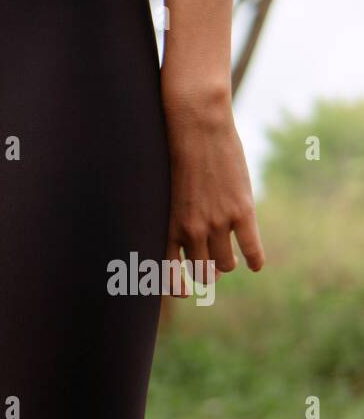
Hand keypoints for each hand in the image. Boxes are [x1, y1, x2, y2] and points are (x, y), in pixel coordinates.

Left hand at [162, 88, 264, 297]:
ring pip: (225, 264)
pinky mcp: (242, 211)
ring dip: (227, 264)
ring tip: (228, 260)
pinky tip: (255, 265)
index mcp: (167, 228)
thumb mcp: (163, 193)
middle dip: (206, 274)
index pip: (168, 273)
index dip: (176, 286)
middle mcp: (191, 231)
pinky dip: (254, 260)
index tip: (183, 290)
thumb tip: (171, 235)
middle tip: (210, 270)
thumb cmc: (174, 156)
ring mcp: (218, 223)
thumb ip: (169, 215)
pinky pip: (251, 248)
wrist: (196, 128)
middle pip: (202, 271)